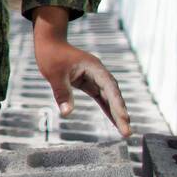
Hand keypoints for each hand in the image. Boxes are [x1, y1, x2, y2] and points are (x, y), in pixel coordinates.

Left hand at [33, 6, 130, 136]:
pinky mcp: (89, 83)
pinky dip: (107, 109)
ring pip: (109, 98)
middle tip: (127, 133)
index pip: (109, 88)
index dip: (117, 104)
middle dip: (120, 113)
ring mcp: (95, 78)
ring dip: (116, 113)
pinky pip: (101, 98)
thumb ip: (62, 93)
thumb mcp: (55, 75)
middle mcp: (99, 73)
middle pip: (113, 95)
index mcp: (94, 68)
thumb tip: (67, 113)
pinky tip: (115, 121)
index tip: (124, 118)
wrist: (49, 43)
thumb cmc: (52, 56)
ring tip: (125, 131)